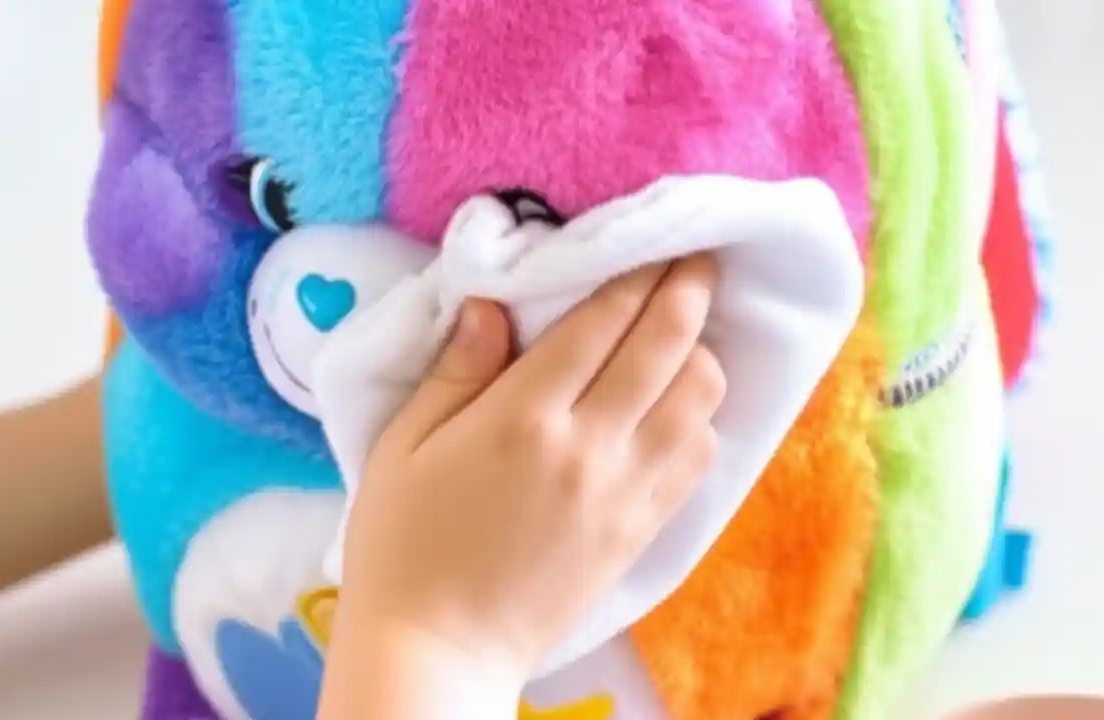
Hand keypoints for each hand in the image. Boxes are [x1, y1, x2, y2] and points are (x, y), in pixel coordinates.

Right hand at [319, 256, 723, 718]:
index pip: (601, 322)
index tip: (656, 242)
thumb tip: (493, 304)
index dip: (636, 274)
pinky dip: (702, 420)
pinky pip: (696, 460)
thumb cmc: (403, 545)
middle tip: (698, 260)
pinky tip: (684, 405)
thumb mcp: (402, 448)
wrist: (440, 649)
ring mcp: (624, 492)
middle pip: (665, 347)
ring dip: (701, 355)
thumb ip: (454, 371)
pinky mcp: (640, 531)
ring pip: (698, 401)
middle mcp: (588, 448)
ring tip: (687, 336)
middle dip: (689, 291)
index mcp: (522, 418)